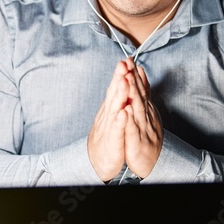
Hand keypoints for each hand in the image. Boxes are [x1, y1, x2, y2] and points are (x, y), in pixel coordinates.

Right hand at [88, 59, 132, 180]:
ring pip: (115, 109)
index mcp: (110, 110)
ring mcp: (109, 129)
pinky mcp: (112, 142)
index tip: (126, 60)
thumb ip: (117, 101)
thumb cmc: (107, 138)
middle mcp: (107, 116)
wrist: (97, 162)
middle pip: (113, 94)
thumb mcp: (112, 117)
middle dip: (119, 78)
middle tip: (123, 63)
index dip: (120, 75)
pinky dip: (120, 121)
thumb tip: (121, 82)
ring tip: (124, 81)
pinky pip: (116, 130)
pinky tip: (124, 112)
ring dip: (119, 95)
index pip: (115, 89)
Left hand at [123, 62, 162, 178]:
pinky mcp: (138, 144)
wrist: (149, 163)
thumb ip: (143, 93)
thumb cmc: (144, 137)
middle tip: (128, 64)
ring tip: (127, 79)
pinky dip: (130, 120)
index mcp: (145, 110)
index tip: (129, 60)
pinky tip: (126, 110)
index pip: (141, 89)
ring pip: (137, 110)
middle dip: (133, 79)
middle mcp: (146, 117)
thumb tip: (140, 72)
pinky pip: (133, 131)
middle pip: (140, 95)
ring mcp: (143, 130)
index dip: (134, 74)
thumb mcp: (145, 113)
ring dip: (133, 94)